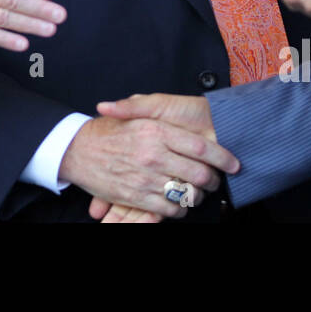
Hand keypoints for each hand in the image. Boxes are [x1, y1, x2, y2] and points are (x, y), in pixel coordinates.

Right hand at [88, 92, 225, 223]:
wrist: (77, 149)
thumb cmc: (109, 128)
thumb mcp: (133, 108)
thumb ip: (147, 103)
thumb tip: (175, 103)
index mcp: (156, 131)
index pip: (201, 148)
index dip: (222, 157)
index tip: (233, 163)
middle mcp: (153, 154)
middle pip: (199, 174)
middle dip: (213, 180)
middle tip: (215, 179)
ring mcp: (145, 177)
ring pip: (186, 193)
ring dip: (197, 195)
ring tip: (198, 191)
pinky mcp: (137, 195)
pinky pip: (169, 208)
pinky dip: (179, 208)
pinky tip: (179, 202)